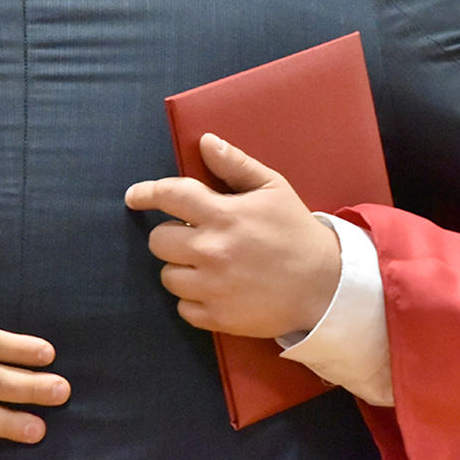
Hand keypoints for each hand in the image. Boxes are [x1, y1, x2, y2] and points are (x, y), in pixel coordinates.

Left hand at [125, 133, 340, 338]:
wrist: (325, 287)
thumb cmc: (296, 232)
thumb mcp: (273, 188)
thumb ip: (235, 164)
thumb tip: (205, 141)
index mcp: (223, 214)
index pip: (169, 196)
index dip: (146, 193)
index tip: (135, 196)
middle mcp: (211, 250)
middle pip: (158, 240)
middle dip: (172, 234)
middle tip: (194, 235)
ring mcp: (212, 288)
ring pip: (167, 275)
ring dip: (181, 268)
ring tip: (207, 264)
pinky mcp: (217, 317)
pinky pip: (182, 307)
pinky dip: (193, 298)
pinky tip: (215, 289)